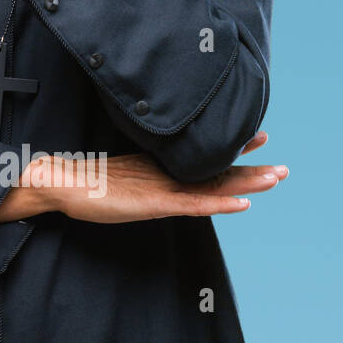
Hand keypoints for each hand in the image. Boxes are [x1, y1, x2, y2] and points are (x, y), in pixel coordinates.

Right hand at [32, 131, 285, 223]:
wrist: (60, 181)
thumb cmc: (82, 182)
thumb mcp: (118, 179)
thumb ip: (135, 175)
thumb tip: (142, 174)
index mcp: (157, 167)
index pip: (202, 161)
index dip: (231, 151)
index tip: (257, 138)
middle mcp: (165, 173)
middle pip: (214, 171)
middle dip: (249, 167)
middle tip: (282, 165)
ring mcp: (161, 187)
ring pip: (212, 185)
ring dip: (245, 182)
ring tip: (276, 177)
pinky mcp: (154, 203)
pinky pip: (193, 205)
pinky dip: (219, 204)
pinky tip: (242, 204)